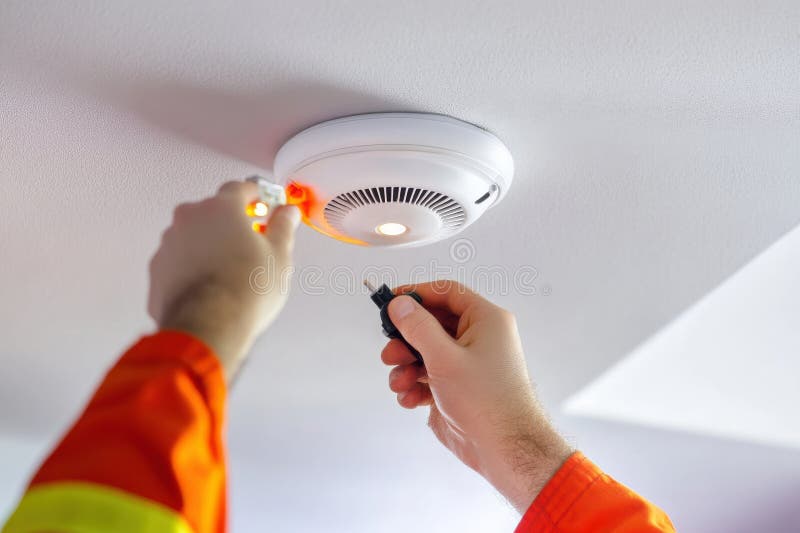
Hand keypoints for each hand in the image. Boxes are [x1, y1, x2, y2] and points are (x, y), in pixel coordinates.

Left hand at [148, 181, 299, 380]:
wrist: (208, 326)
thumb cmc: (245, 290)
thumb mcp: (279, 255)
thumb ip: (283, 226)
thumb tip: (287, 213)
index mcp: (220, 208)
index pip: (240, 188)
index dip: (257, 195)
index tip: (266, 204)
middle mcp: (189, 219)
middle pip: (213, 212)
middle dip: (232, 223)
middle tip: (252, 241)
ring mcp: (168, 244)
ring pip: (194, 237)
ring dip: (210, 246)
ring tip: (231, 271)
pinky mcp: (157, 271)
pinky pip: (180, 262)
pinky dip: (193, 268)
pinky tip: (211, 287)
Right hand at [381, 281, 572, 512]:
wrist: (504, 449)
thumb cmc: (486, 400)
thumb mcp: (445, 357)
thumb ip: (418, 327)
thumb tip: (399, 304)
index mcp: (486, 321)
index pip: (448, 293)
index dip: (418, 294)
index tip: (391, 301)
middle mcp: (478, 339)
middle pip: (432, 325)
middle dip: (407, 339)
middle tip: (390, 351)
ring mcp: (467, 365)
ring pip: (425, 353)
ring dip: (406, 366)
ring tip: (399, 380)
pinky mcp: (456, 389)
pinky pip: (427, 377)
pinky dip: (414, 386)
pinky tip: (410, 398)